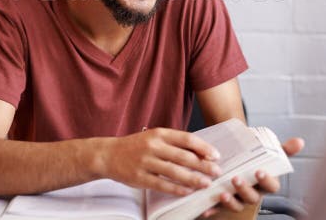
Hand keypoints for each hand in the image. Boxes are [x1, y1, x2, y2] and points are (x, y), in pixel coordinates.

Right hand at [96, 128, 222, 195]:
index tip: (216, 156)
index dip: (203, 148)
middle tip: (217, 172)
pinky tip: (187, 192)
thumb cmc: (136, 146)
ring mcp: (145, 162)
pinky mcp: (139, 177)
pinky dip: (176, 189)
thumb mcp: (154, 138)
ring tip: (206, 184)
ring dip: (193, 179)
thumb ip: (174, 143)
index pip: (187, 139)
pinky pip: (162, 184)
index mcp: (159, 133)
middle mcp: (153, 146)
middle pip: (184, 156)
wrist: (108, 154)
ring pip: (174, 172)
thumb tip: (200, 153)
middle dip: (203, 165)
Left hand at [201, 137, 303, 216]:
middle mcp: (254, 193)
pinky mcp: (224, 201)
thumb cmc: (256, 156)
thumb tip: (300, 141)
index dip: (266, 181)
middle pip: (253, 197)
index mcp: (266, 182)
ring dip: (230, 201)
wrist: (237, 156)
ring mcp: (239, 198)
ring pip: (237, 205)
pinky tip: (206, 209)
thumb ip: (284, 149)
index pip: (271, 186)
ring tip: (222, 193)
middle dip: (244, 189)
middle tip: (236, 178)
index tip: (259, 171)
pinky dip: (212, 209)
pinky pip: (218, 208)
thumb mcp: (269, 150)